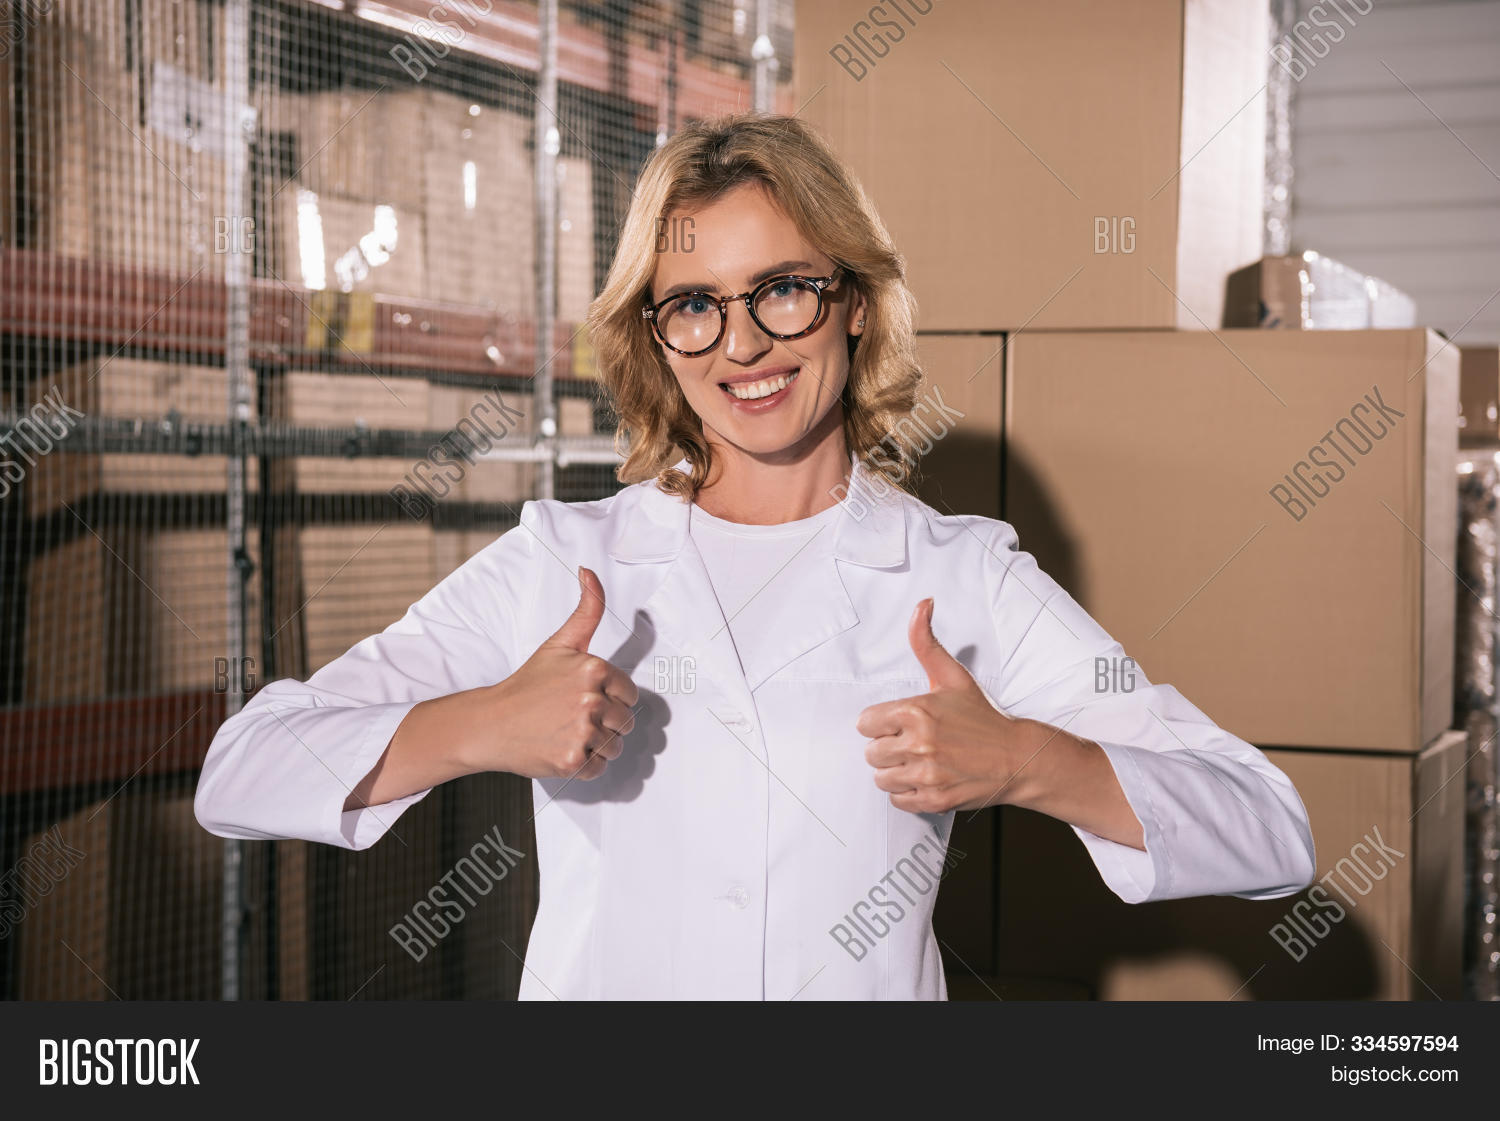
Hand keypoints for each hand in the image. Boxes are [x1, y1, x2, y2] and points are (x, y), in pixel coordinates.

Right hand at [474, 566, 638, 780]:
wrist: (491, 723)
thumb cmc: (528, 684)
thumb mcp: (560, 643)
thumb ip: (587, 609)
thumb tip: (589, 571)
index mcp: (594, 669)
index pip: (630, 694)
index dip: (610, 697)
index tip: (583, 696)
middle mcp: (591, 700)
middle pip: (626, 722)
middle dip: (605, 722)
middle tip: (572, 716)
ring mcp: (582, 731)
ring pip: (616, 746)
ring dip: (597, 744)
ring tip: (567, 731)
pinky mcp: (573, 760)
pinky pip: (600, 768)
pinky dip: (585, 764)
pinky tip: (562, 748)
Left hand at [856, 597, 1030, 813]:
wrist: (1017, 757)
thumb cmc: (981, 717)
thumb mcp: (952, 677)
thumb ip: (926, 643)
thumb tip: (922, 604)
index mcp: (915, 710)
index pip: (865, 724)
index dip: (882, 725)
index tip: (902, 725)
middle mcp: (918, 743)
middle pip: (871, 753)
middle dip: (889, 749)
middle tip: (915, 745)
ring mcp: (926, 773)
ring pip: (882, 778)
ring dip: (897, 772)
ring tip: (922, 762)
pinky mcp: (933, 799)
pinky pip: (897, 799)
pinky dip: (909, 792)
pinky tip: (929, 778)